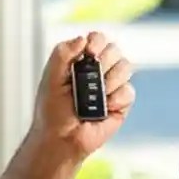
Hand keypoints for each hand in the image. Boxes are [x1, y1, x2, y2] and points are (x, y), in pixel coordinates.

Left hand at [31, 31, 135, 159]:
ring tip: (95, 97)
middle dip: (103, 63)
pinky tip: (104, 109)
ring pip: (125, 67)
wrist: (61, 140)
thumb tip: (82, 38)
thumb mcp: (50, 78)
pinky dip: (116, 99)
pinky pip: (129, 91)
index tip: (90, 52)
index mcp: (81, 60)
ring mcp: (112, 86)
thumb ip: (62, 53)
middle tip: (89, 80)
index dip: (97, 41)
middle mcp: (99, 70)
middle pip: (114, 50)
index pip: (98, 39)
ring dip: (110, 80)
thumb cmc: (52, 111)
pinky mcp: (121, 103)